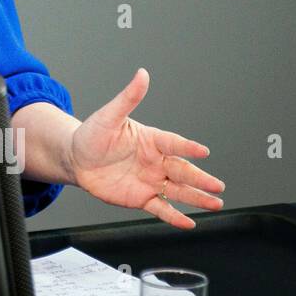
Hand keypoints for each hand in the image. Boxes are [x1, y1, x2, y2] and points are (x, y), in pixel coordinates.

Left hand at [68, 68, 225, 228]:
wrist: (77, 160)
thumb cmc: (93, 135)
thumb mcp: (109, 116)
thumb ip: (128, 97)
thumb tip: (142, 73)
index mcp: (151, 140)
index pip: (173, 143)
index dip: (187, 147)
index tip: (202, 151)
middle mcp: (155, 161)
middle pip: (182, 170)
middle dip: (201, 178)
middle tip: (219, 185)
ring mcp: (150, 180)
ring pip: (178, 191)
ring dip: (197, 197)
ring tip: (216, 203)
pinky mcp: (141, 197)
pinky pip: (160, 208)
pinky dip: (174, 216)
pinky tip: (189, 222)